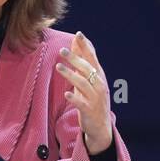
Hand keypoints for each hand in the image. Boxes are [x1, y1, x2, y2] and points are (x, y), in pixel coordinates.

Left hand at [54, 31, 112, 153]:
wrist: (101, 126)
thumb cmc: (93, 99)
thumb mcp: (89, 80)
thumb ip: (83, 62)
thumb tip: (75, 43)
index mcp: (99, 76)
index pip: (92, 57)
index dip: (85, 46)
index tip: (78, 34)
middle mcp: (99, 84)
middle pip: (87, 68)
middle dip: (75, 58)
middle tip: (62, 50)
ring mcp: (95, 98)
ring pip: (82, 83)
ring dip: (70, 74)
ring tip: (58, 67)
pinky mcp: (89, 110)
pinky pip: (81, 103)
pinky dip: (74, 98)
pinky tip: (66, 94)